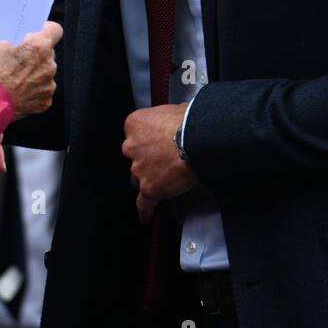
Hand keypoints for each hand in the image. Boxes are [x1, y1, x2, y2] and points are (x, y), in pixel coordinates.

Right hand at [0, 20, 61, 117]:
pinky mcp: (45, 102)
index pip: (55, 30)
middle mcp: (49, 65)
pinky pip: (42, 91)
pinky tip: (20, 93)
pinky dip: (33, 91)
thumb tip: (21, 48)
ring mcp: (49, 85)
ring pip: (46, 73)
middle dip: (37, 55)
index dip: (46, 30)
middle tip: (21, 60)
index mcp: (39, 47)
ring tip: (17, 80)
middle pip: (49, 54)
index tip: (38, 33)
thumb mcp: (0, 47)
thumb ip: (18, 45)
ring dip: (36, 74)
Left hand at [122, 103, 196, 223]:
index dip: (145, 140)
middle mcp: (131, 146)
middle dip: (144, 161)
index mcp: (134, 124)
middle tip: (160, 161)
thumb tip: (172, 122)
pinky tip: (145, 217)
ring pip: (137, 179)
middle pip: (134, 158)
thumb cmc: (188, 121)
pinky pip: (143, 204)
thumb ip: (163, 120)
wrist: (196, 139)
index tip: (154, 143)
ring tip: (160, 183)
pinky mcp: (149, 189)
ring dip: (147, 180)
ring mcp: (139, 169)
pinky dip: (145, 211)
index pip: (134, 134)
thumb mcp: (171, 110)